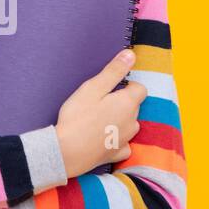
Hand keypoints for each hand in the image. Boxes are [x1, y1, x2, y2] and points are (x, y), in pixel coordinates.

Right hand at [54, 49, 146, 178]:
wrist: (67, 151)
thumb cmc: (78, 117)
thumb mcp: (93, 87)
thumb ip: (114, 71)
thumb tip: (131, 55)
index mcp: (128, 103)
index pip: (140, 89)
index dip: (128, 85)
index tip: (111, 88)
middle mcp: (132, 122)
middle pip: (134, 107)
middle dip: (122, 102)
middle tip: (99, 102)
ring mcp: (126, 139)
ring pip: (130, 125)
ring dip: (120, 120)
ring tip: (99, 120)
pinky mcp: (117, 154)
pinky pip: (124, 145)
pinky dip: (117, 140)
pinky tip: (104, 138)